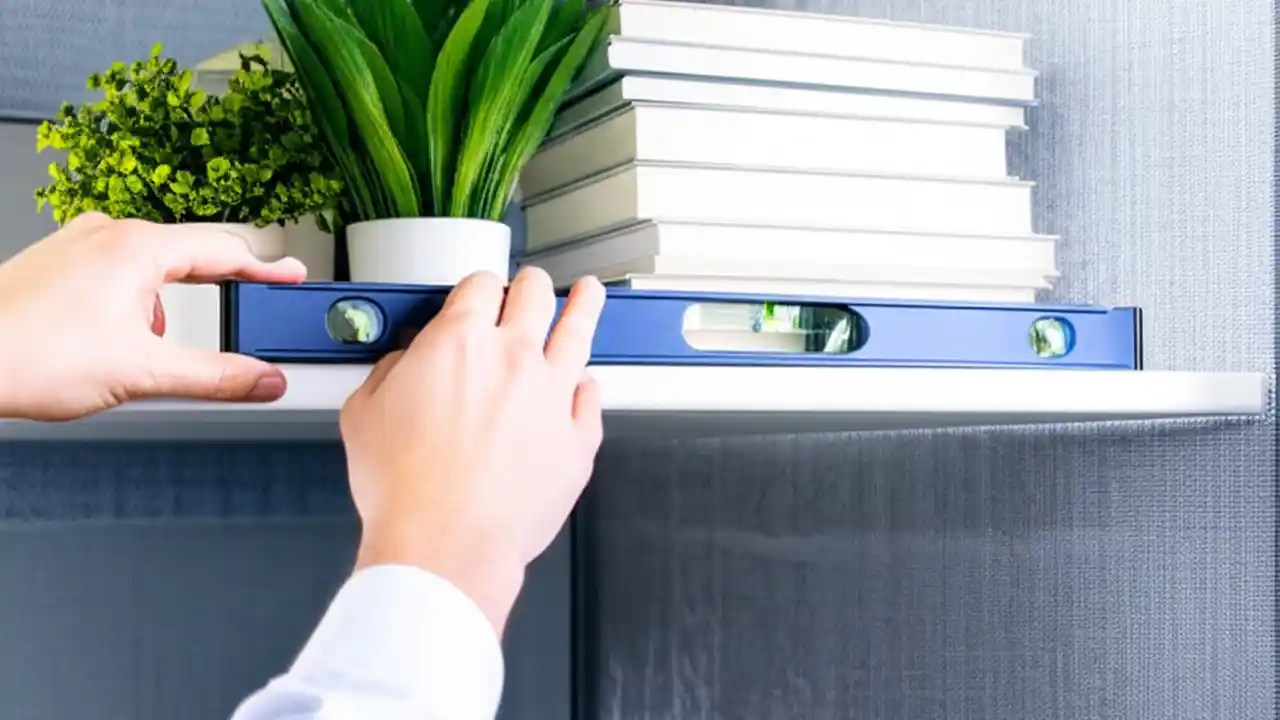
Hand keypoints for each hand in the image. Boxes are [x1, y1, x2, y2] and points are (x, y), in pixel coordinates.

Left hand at [0, 212, 305, 419]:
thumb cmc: (28, 355)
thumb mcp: (144, 374)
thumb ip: (217, 378)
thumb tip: (263, 380)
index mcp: (137, 246)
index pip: (225, 249)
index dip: (267, 267)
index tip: (291, 275)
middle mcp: (107, 235)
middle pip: (190, 256)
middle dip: (221, 291)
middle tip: (246, 313)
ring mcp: (78, 248)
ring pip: (151, 270)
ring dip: (172, 307)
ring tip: (166, 353)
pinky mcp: (57, 267)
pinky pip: (118, 278)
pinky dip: (136, 307)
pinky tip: (125, 346)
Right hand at [341, 268, 605, 632]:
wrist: (445, 542)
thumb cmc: (405, 488)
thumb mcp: (364, 414)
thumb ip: (389, 373)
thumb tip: (403, 364)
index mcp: (460, 342)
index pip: (480, 286)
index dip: (481, 286)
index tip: (482, 292)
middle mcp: (514, 358)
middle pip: (535, 296)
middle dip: (531, 286)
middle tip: (532, 287)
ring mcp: (553, 396)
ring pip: (578, 332)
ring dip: (585, 306)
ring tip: (591, 294)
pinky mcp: (578, 438)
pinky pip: (592, 399)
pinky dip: (588, 388)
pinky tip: (587, 385)